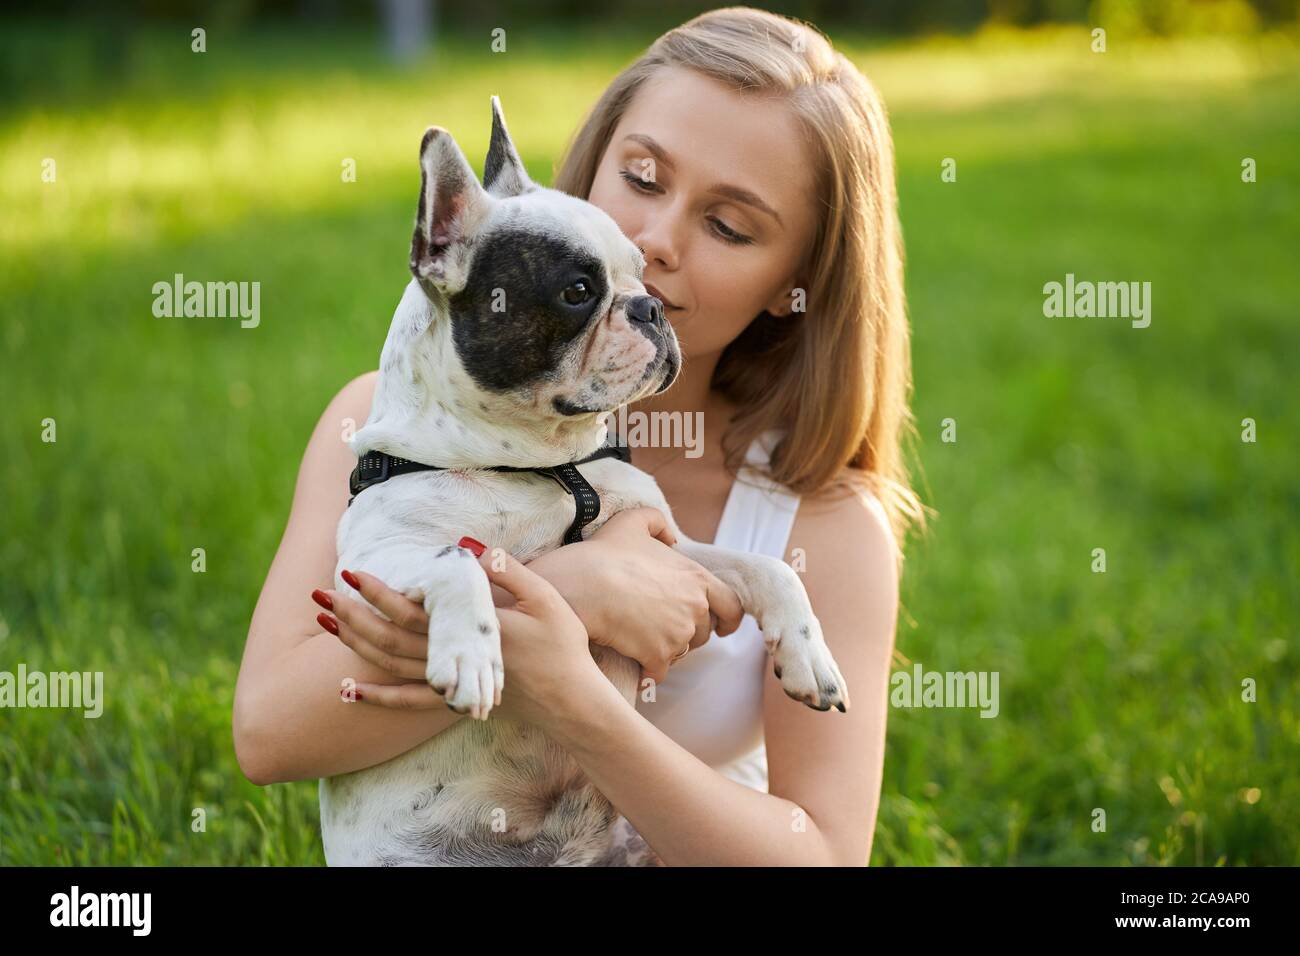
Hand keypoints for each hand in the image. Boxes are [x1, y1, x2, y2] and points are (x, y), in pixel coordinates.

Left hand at [313, 551, 599, 727]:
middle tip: (320, 595)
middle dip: (352, 616)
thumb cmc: (564, 646)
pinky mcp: (455, 701)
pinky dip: (375, 697)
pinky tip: (347, 690)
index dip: (378, 593)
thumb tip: (470, 548)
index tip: (350, 574)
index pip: (412, 611)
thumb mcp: (546, 599)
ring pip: (390, 666)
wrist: (573, 702)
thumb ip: (509, 572)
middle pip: (388, 638)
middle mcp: (453, 660)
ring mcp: (451, 684)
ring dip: (355, 646)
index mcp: (471, 631)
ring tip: (326, 623)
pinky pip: (407, 702)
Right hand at [527, 507, 744, 685]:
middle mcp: (695, 608)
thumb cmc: (606, 554)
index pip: (731, 606)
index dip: (729, 619)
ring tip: (643, 642)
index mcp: (697, 578)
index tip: (723, 629)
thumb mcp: (633, 522)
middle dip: (687, 634)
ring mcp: (679, 634)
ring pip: (680, 652)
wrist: (585, 586)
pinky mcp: (658, 655)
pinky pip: (658, 672)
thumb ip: (658, 523)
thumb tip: (671, 538)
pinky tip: (636, 671)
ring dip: (666, 651)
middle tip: (662, 629)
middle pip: (703, 632)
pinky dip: (648, 673)